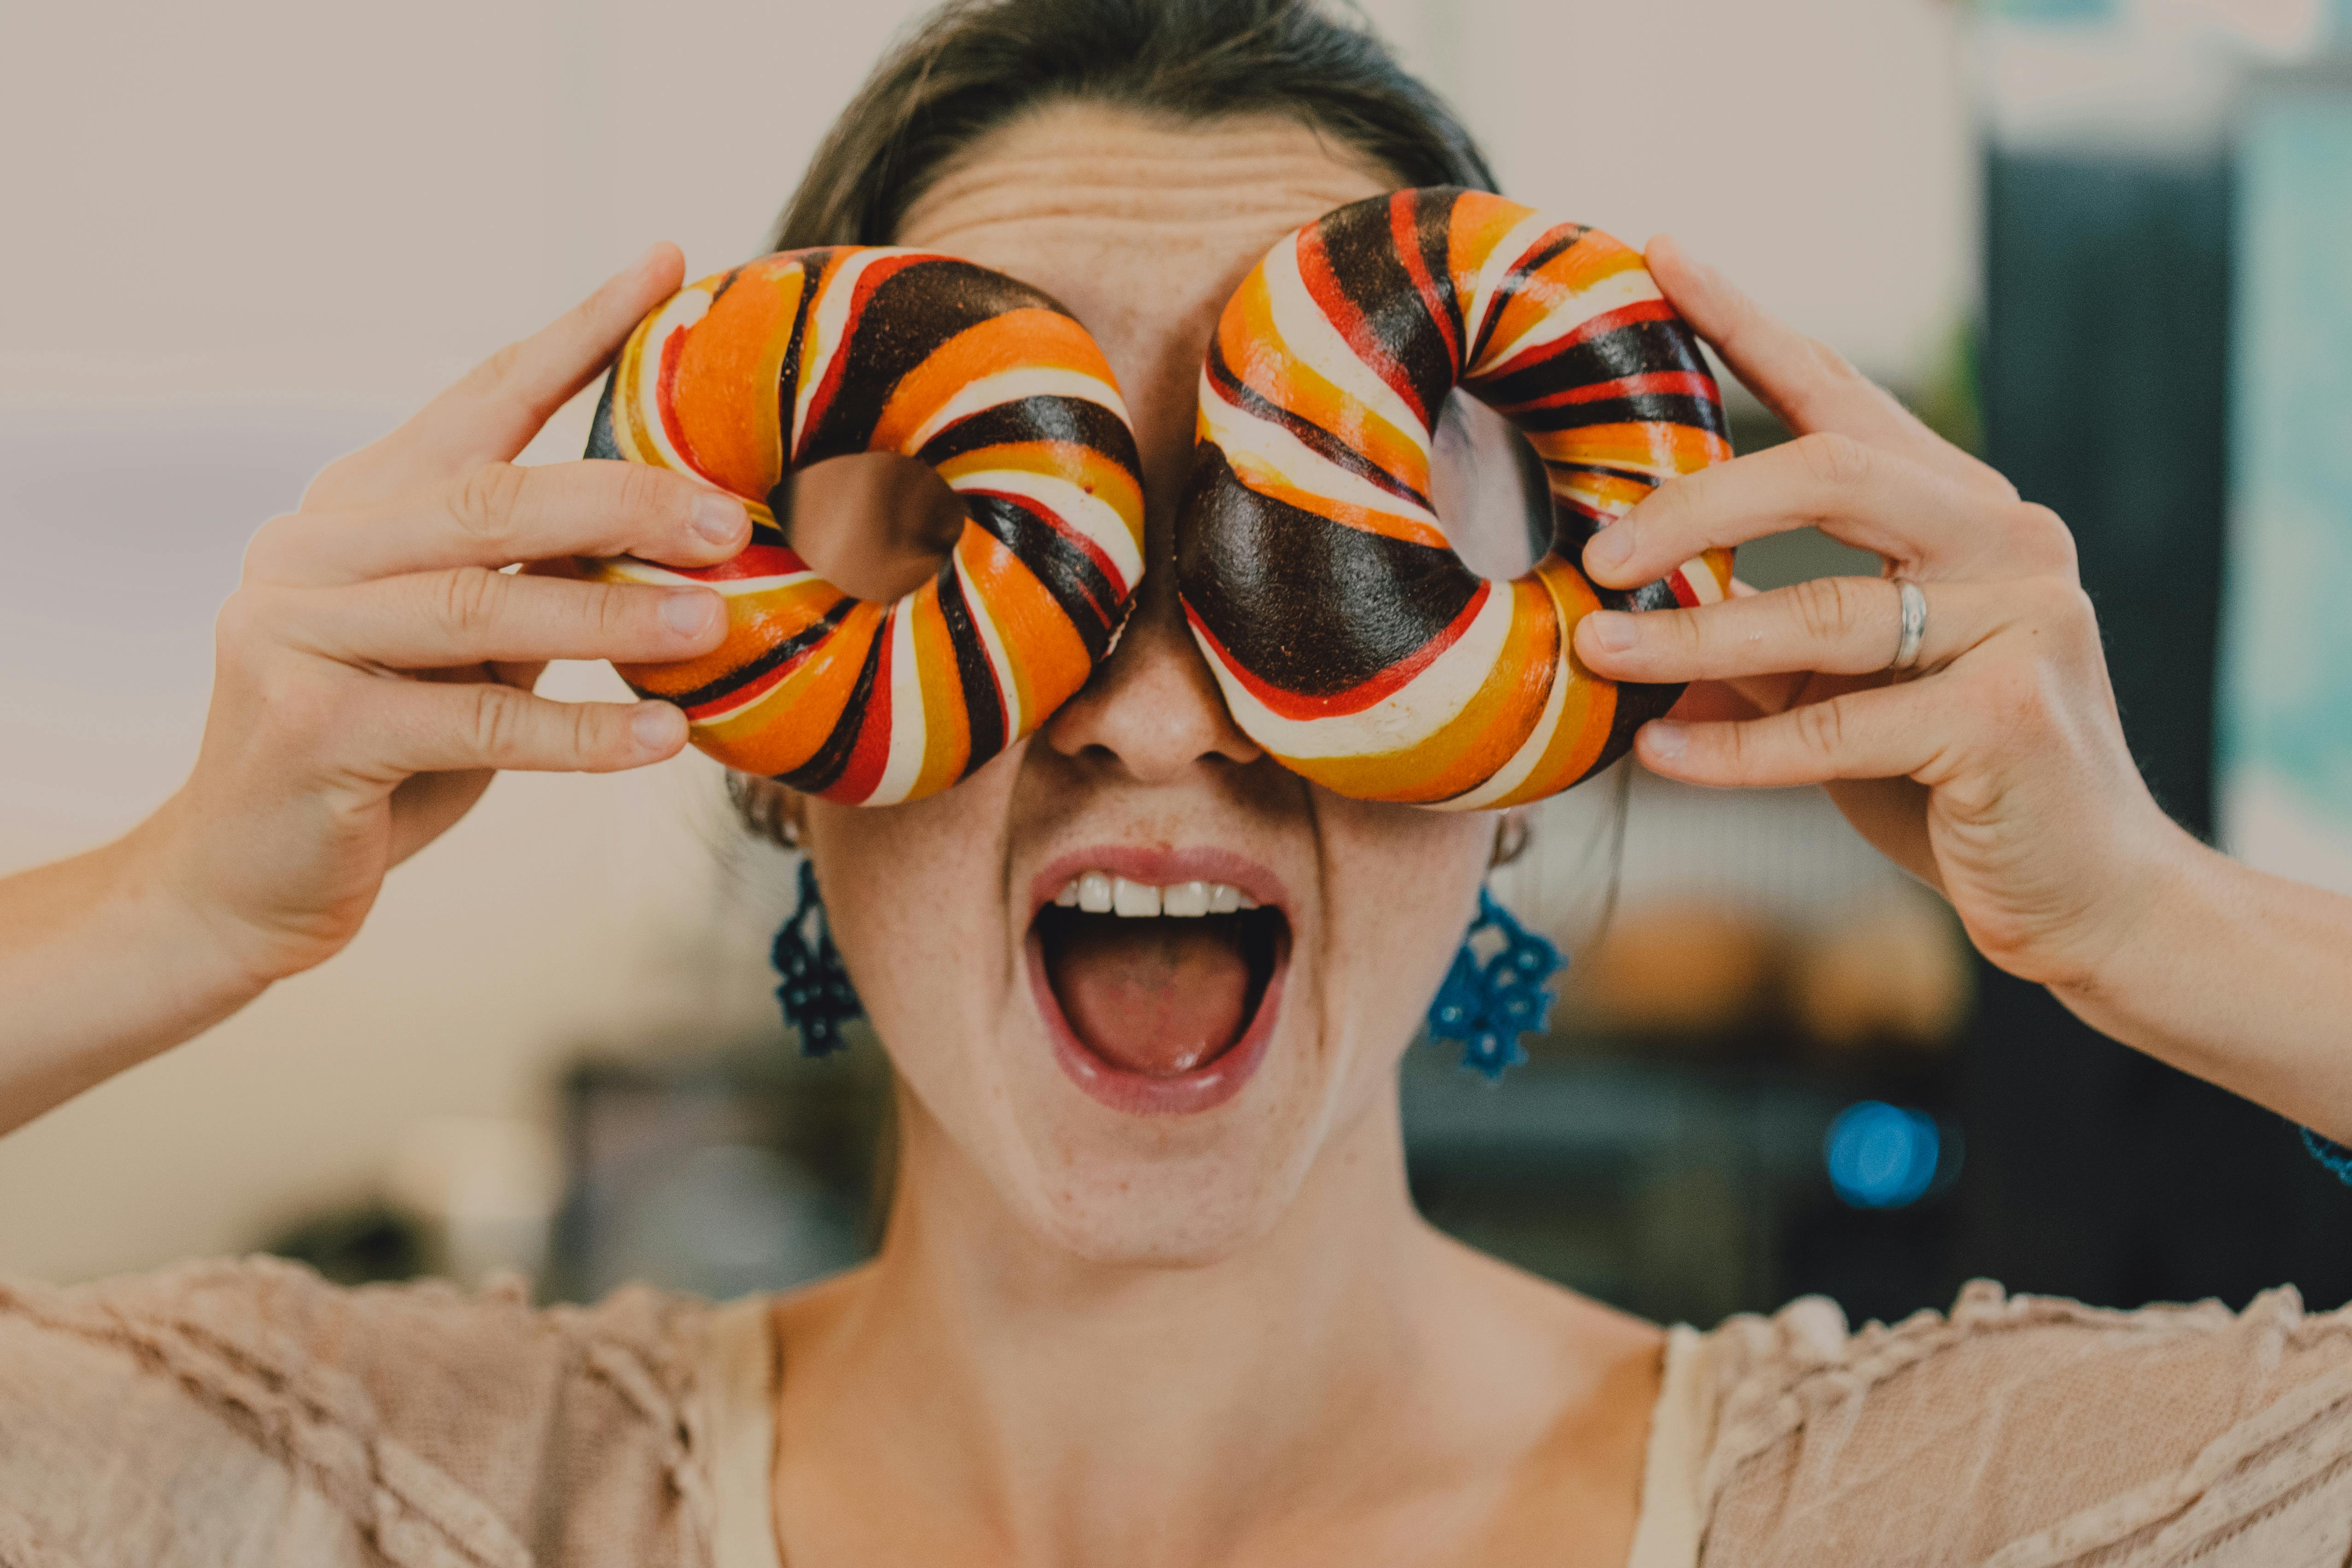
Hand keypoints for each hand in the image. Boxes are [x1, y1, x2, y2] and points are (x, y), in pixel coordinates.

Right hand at [149, 243, 746, 989]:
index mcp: (359, 504)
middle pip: (491, 499)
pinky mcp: (310, 729)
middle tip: (730, 517)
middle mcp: (315, 548)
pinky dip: (580, 733)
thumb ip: (533, 578)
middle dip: (621, 498)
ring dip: (614, 619)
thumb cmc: (382, 751)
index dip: (577, 332)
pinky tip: (666, 738)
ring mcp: (296, 633)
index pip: (483, 395)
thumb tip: (673, 525)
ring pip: (483, 607)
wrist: (248, 874)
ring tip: (720, 621)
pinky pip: (474, 724)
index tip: (665, 265)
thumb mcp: (467, 650)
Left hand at [1570, 236, 2186, 996]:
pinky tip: (1660, 756)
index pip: (1840, 398)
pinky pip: (1840, 727)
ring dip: (1691, 642)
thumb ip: (1754, 635)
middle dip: (1699, 502)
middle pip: (1830, 473)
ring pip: (1822, 614)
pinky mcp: (2010, 718)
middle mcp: (2006, 539)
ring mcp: (2022, 622)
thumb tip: (1624, 608)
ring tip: (1593, 651)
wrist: (2088, 892)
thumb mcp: (1841, 691)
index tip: (1657, 258)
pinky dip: (1738, 750)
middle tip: (1598, 545)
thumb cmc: (1951, 781)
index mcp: (1962, 510)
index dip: (1745, 324)